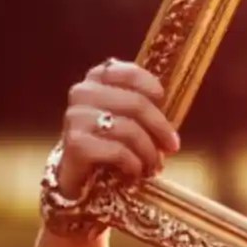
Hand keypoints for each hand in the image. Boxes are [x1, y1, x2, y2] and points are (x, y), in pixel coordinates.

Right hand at [56, 57, 179, 196]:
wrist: (78, 173)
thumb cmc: (110, 140)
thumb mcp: (128, 116)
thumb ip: (144, 103)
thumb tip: (171, 107)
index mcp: (97, 78)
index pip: (129, 73)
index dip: (150, 86)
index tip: (162, 100)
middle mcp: (83, 92)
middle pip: (136, 104)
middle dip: (160, 128)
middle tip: (172, 147)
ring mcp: (76, 117)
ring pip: (129, 129)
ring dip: (148, 152)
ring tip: (153, 165)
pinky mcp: (75, 143)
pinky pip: (118, 151)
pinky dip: (133, 164)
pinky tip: (135, 172)